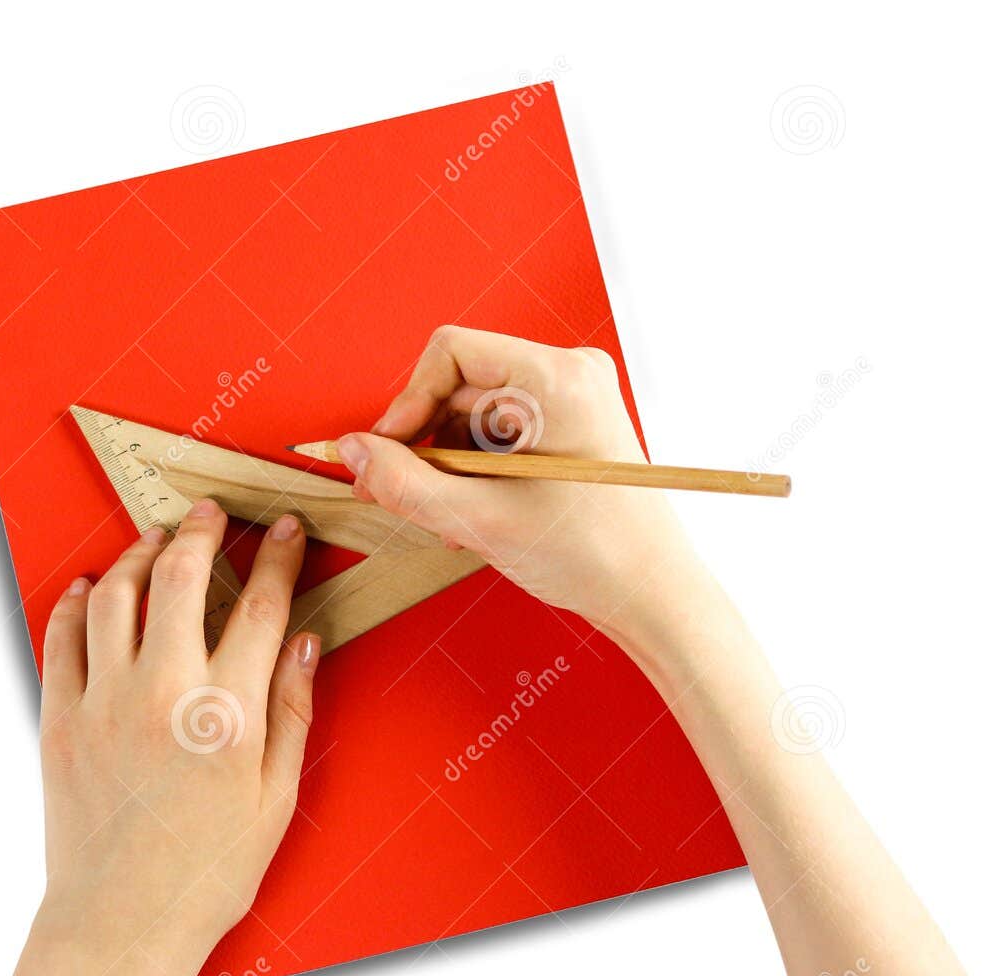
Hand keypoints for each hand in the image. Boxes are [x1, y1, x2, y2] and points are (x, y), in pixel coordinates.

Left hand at [35, 499, 319, 961]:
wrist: (119, 923)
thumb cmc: (206, 872)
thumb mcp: (276, 798)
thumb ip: (290, 711)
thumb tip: (303, 640)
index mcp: (228, 715)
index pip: (260, 607)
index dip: (277, 557)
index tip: (283, 529)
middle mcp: (162, 693)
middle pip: (180, 577)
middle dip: (201, 532)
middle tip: (210, 514)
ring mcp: (103, 702)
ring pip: (116, 594)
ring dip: (139, 553)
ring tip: (156, 539)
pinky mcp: (59, 719)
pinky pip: (62, 637)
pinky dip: (78, 601)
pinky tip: (93, 587)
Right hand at [334, 326, 707, 656]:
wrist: (652, 594)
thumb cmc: (591, 555)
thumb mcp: (480, 520)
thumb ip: (404, 482)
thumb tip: (351, 451)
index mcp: (557, 379)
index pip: (452, 353)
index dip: (407, 402)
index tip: (384, 452)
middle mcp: (570, 374)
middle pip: (461, 385)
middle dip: (426, 442)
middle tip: (399, 494)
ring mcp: (575, 399)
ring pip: (476, 412)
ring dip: (449, 463)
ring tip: (450, 516)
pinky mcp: (573, 426)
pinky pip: (502, 431)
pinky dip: (477, 469)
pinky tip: (475, 513)